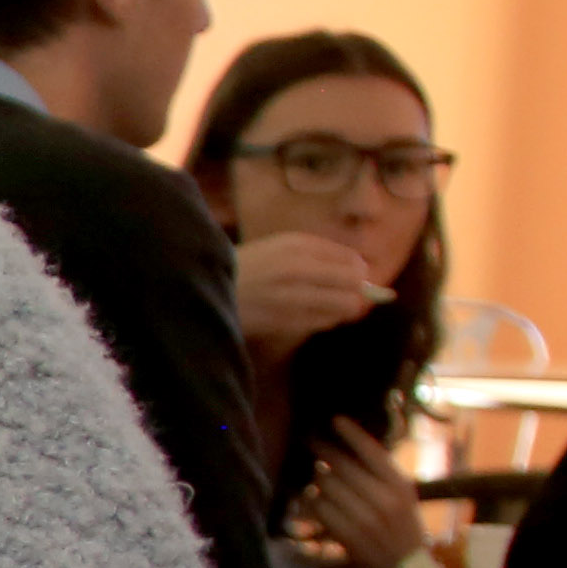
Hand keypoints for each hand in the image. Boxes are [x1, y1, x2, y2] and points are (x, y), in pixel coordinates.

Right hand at [233, 228, 385, 353]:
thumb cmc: (246, 267)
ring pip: (344, 305)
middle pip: (353, 282)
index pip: (351, 259)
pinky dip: (326, 321)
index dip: (358, 272)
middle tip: (346, 296)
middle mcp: (297, 267)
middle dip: (357, 291)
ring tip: (328, 308)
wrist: (203, 289)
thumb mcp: (279, 248)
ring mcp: (292, 295)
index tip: (351, 279)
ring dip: (343, 308)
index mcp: (297, 245)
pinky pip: (324, 322)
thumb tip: (362, 271)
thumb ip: (319, 254)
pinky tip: (312, 316)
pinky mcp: (286, 320)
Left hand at [298, 428, 431, 567]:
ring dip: (316, 479)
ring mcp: (367, 519)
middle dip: (323, 454)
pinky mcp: (350, 536)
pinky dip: (311, 502)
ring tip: (316, 475)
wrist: (407, 564)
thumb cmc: (401, 523)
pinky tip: (311, 498)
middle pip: (342, 467)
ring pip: (327, 487)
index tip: (335, 420)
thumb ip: (379, 472)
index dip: (352, 434)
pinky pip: (320, 510)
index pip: (372, 452)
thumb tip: (346, 448)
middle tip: (312, 443)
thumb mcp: (400, 494)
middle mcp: (385, 499)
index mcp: (400, 484)